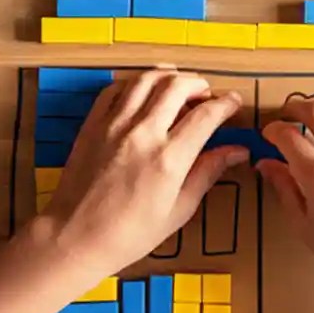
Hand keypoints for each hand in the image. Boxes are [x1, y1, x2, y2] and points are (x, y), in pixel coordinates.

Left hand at [39, 69, 247, 269]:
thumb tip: (237, 151)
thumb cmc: (129, 234)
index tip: (233, 102)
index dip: (225, 104)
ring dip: (169, 75)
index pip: (205, 115)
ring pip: (147, 79)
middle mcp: (142, 133)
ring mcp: (114, 125)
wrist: (76, 237)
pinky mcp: (93, 124)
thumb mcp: (178, 210)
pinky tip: (144, 92)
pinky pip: (116, 88)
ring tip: (179, 86)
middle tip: (207, 95)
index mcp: (168, 159)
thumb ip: (207, 172)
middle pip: (177, 86)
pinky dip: (136, 82)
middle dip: (199, 84)